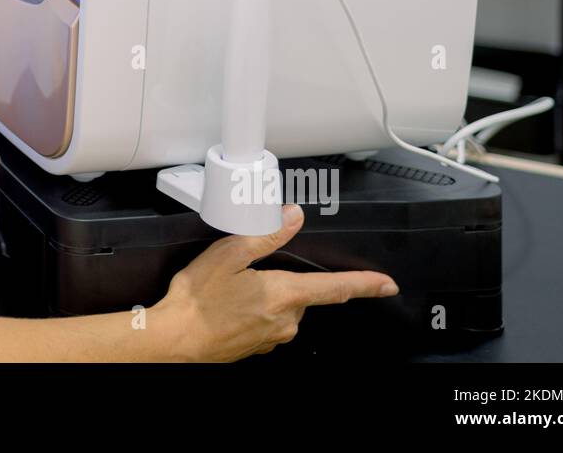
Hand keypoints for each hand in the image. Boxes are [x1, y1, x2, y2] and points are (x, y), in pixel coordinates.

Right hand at [153, 204, 398, 361]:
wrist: (175, 340)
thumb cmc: (197, 300)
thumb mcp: (229, 254)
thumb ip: (266, 235)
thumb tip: (293, 217)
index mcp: (283, 294)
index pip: (336, 288)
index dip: (365, 284)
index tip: (387, 284)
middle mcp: (285, 321)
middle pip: (302, 294)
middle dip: (284, 279)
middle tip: (248, 272)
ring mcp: (273, 337)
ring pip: (284, 308)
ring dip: (267, 295)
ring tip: (232, 289)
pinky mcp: (259, 346)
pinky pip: (268, 322)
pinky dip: (255, 311)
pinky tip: (230, 305)